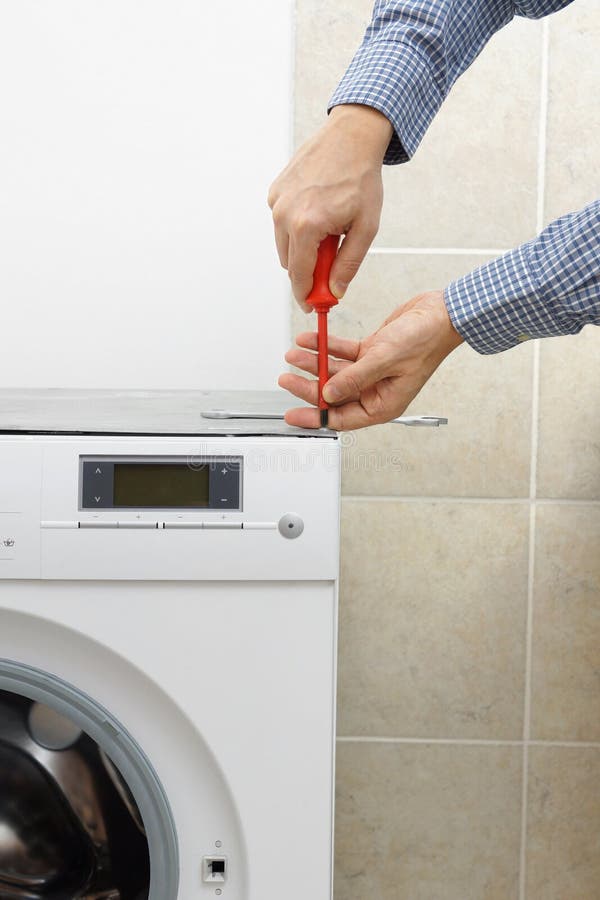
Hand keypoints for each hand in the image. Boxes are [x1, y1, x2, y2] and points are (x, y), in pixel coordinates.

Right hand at [267, 105, 391, 310]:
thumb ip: (348, 264)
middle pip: (290, 263)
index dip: (306, 295)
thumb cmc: (361, 179)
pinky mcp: (275, 191)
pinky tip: (318, 210)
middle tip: (331, 268)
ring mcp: (277, 201)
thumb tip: (335, 290)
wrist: (351, 137)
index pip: (299, 275)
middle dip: (308, 271)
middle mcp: (284, 214)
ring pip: (284, 244)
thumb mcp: (365, 227)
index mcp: (306, 225)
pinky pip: (282, 222)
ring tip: (330, 229)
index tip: (313, 306)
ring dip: (303, 247)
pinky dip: (298, 226)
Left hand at [279, 291, 463, 429]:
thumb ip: (354, 378)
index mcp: (383, 404)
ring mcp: (372, 371)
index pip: (341, 418)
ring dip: (313, 362)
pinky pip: (342, 352)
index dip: (315, 417)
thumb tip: (328, 395)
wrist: (441, 313)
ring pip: (335, 371)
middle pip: (333, 394)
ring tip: (294, 354)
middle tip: (287, 378)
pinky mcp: (371, 352)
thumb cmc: (426, 340)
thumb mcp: (384, 360)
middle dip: (308, 386)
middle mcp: (376, 390)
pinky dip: (325, 346)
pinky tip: (309, 339)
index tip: (293, 414)